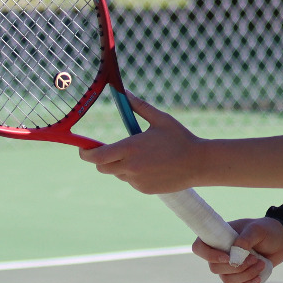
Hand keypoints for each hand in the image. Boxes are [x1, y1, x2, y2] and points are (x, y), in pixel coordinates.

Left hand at [77, 93, 208, 193]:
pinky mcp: (144, 189)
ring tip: (143, 156)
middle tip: (110, 150)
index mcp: (130, 148)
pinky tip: (153, 166)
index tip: (83, 149)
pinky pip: (131, 181)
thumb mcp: (161, 119)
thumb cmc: (180, 138)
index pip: (97, 156)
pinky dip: (135, 174)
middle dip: (101, 159)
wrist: (199, 164)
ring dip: (121, 165)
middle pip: (102, 167)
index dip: (86, 153)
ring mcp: (137, 180)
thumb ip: (139, 106)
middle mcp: (130, 167)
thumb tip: (124, 92)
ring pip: (118, 174)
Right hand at [194, 217, 282, 282]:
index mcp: (219, 237)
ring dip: (245, 275)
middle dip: (236, 266)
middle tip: (254, 258)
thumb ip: (245, 238)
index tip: (228, 257)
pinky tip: (259, 277)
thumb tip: (235, 253)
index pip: (200, 248)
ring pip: (226, 279)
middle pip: (214, 268)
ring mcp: (228, 266)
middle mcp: (220, 253)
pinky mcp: (238, 276)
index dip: (209, 255)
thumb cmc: (266, 230)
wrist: (280, 241)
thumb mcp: (257, 229)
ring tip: (261, 264)